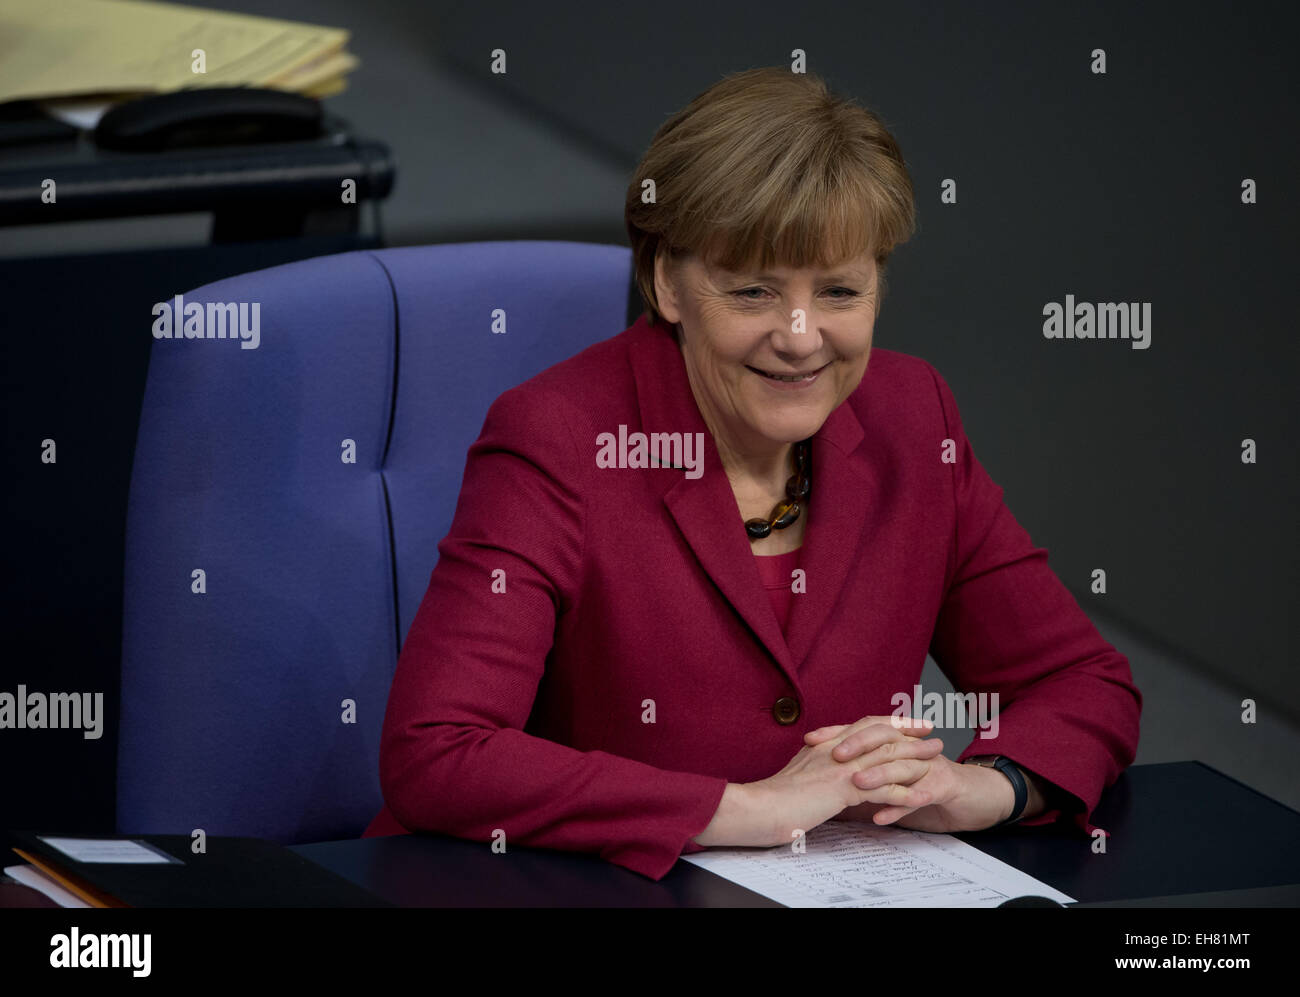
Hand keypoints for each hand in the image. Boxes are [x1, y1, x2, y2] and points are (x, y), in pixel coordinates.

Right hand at [744, 716, 939, 846]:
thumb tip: (828, 771)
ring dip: (914, 757)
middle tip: (931, 730)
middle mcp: (834, 750)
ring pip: (885, 756)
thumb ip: (816, 769)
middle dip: (908, 732)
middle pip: (879, 734)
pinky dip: (902, 793)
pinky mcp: (841, 788)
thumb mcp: (797, 776)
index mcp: (824, 745)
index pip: (862, 726)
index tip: (907, 722)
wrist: (758, 807)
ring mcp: (838, 767)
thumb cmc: (772, 798)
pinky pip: (880, 789)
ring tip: (936, 757)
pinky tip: (919, 797)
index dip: (887, 722)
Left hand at [806, 719, 1015, 831]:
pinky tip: (881, 818)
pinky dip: (899, 807)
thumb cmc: (923, 784)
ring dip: (878, 777)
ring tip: (856, 786)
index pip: (862, 729)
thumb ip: (860, 775)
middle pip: (882, 738)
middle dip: (857, 745)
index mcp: (895, 740)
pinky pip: (920, 796)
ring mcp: (928, 765)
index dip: (836, 732)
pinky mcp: (943, 787)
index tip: (809, 739)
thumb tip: (821, 781)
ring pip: (901, 766)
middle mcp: (910, 747)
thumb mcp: (890, 776)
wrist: (971, 794)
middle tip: (834, 756)